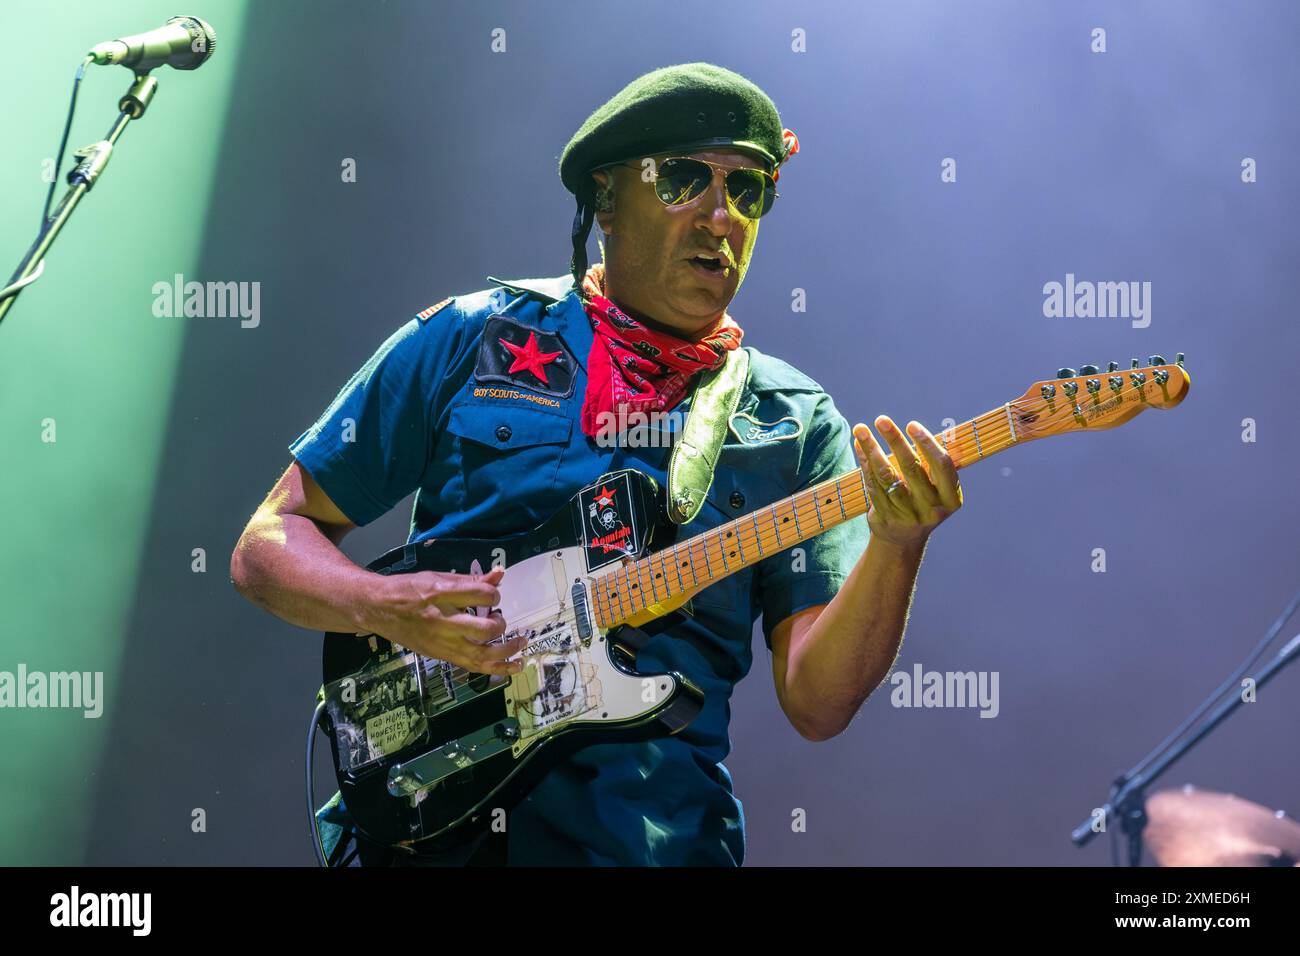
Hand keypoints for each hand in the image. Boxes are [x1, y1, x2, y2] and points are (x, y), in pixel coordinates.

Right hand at [361, 567, 527, 675]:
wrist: (377, 608)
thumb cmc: (408, 589)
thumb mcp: (437, 577)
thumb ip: (470, 579)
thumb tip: (500, 574)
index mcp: (440, 595)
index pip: (479, 595)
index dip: (493, 595)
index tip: (491, 597)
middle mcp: (442, 621)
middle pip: (483, 630)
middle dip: (500, 625)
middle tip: (499, 619)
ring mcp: (441, 642)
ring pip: (481, 655)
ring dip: (507, 651)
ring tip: (521, 643)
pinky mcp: (441, 656)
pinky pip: (473, 666)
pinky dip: (497, 668)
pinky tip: (514, 665)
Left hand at [852, 416, 962, 549]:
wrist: (904, 540)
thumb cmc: (923, 501)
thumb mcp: (937, 488)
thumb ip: (930, 464)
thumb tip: (915, 428)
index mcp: (951, 498)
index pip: (942, 466)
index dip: (927, 444)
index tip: (911, 425)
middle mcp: (931, 508)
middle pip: (911, 468)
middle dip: (895, 441)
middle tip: (881, 420)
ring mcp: (907, 515)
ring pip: (887, 477)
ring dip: (872, 450)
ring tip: (861, 429)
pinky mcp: (885, 518)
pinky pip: (872, 485)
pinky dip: (864, 463)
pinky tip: (859, 445)